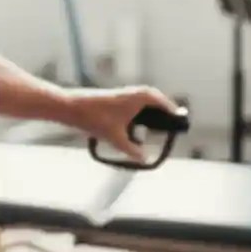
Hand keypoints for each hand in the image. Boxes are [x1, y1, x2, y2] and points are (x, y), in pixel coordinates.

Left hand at [67, 86, 181, 161]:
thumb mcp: (116, 138)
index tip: (181, 124)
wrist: (69, 106)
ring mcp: (124, 94)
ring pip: (144, 103)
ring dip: (149, 114)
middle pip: (156, 102)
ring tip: (154, 129)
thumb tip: (145, 159)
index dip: (173, 114)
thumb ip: (132, 150)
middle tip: (170, 127)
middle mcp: (134, 92)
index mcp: (141, 97)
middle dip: (163, 115)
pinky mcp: (115, 99)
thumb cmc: (94, 118)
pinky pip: (134, 105)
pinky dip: (138, 114)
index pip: (165, 104)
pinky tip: (133, 127)